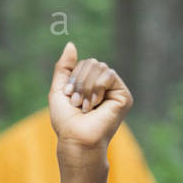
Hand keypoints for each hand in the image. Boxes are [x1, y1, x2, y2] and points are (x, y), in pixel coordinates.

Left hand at [48, 42, 131, 161]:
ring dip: (86, 87)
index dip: (73, 77)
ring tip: (85, 106)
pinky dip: (97, 88)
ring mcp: (115, 90)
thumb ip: (63, 68)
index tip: (69, 98)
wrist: (76, 138)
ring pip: (100, 67)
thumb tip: (70, 44)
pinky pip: (109, 75)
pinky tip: (95, 104)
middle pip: (92, 62)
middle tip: (77, 103)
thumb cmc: (66, 121)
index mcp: (90, 85)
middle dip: (79, 82)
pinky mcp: (123, 96)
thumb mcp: (59, 90)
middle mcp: (104, 86)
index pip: (84, 63)